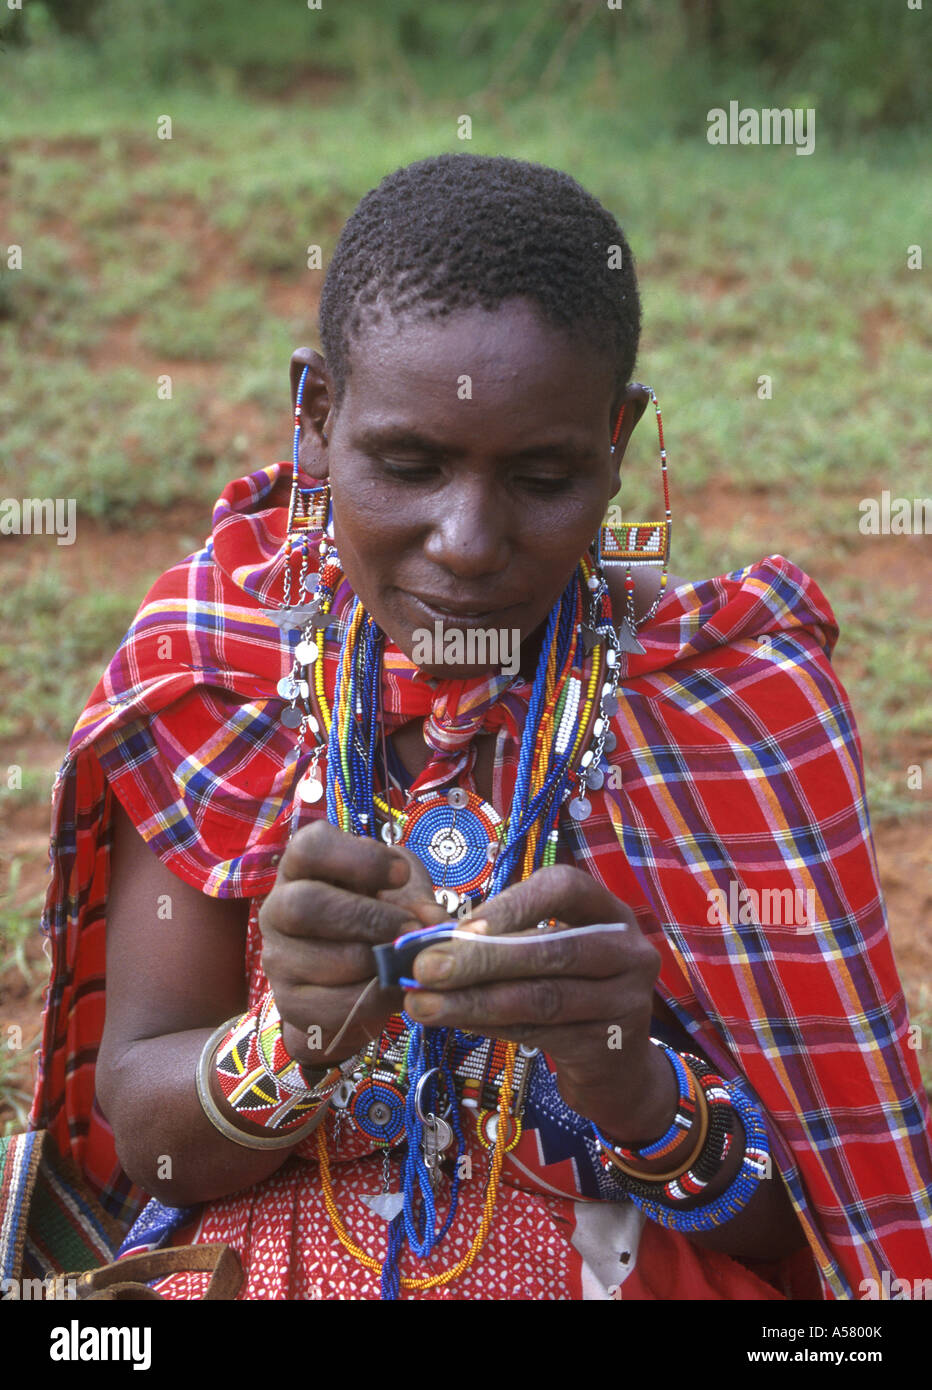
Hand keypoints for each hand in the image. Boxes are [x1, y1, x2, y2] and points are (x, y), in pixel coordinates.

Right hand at [258, 821, 449, 1066]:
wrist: (352, 981)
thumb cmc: (374, 919)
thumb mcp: (397, 895)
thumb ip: (416, 900)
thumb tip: (435, 920)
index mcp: (301, 868)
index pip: (310, 847)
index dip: (359, 858)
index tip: (401, 874)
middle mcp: (277, 908)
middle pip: (306, 904)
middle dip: (368, 918)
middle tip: (411, 928)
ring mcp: (277, 957)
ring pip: (321, 959)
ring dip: (377, 963)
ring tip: (408, 962)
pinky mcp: (289, 1002)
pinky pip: (331, 1004)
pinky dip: (374, 999)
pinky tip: (395, 989)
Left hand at [406, 864, 676, 1143]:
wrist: (618, 1064)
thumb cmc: (569, 988)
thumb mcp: (550, 951)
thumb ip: (506, 938)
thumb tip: (429, 941)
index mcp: (610, 911)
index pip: (565, 888)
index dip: (513, 905)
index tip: (458, 928)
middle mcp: (628, 951)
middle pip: (551, 949)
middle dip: (480, 959)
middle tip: (423, 969)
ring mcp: (626, 1001)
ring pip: (541, 998)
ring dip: (473, 1000)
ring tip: (422, 1004)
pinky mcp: (611, 1046)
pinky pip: (539, 1034)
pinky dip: (490, 1026)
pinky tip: (455, 1021)